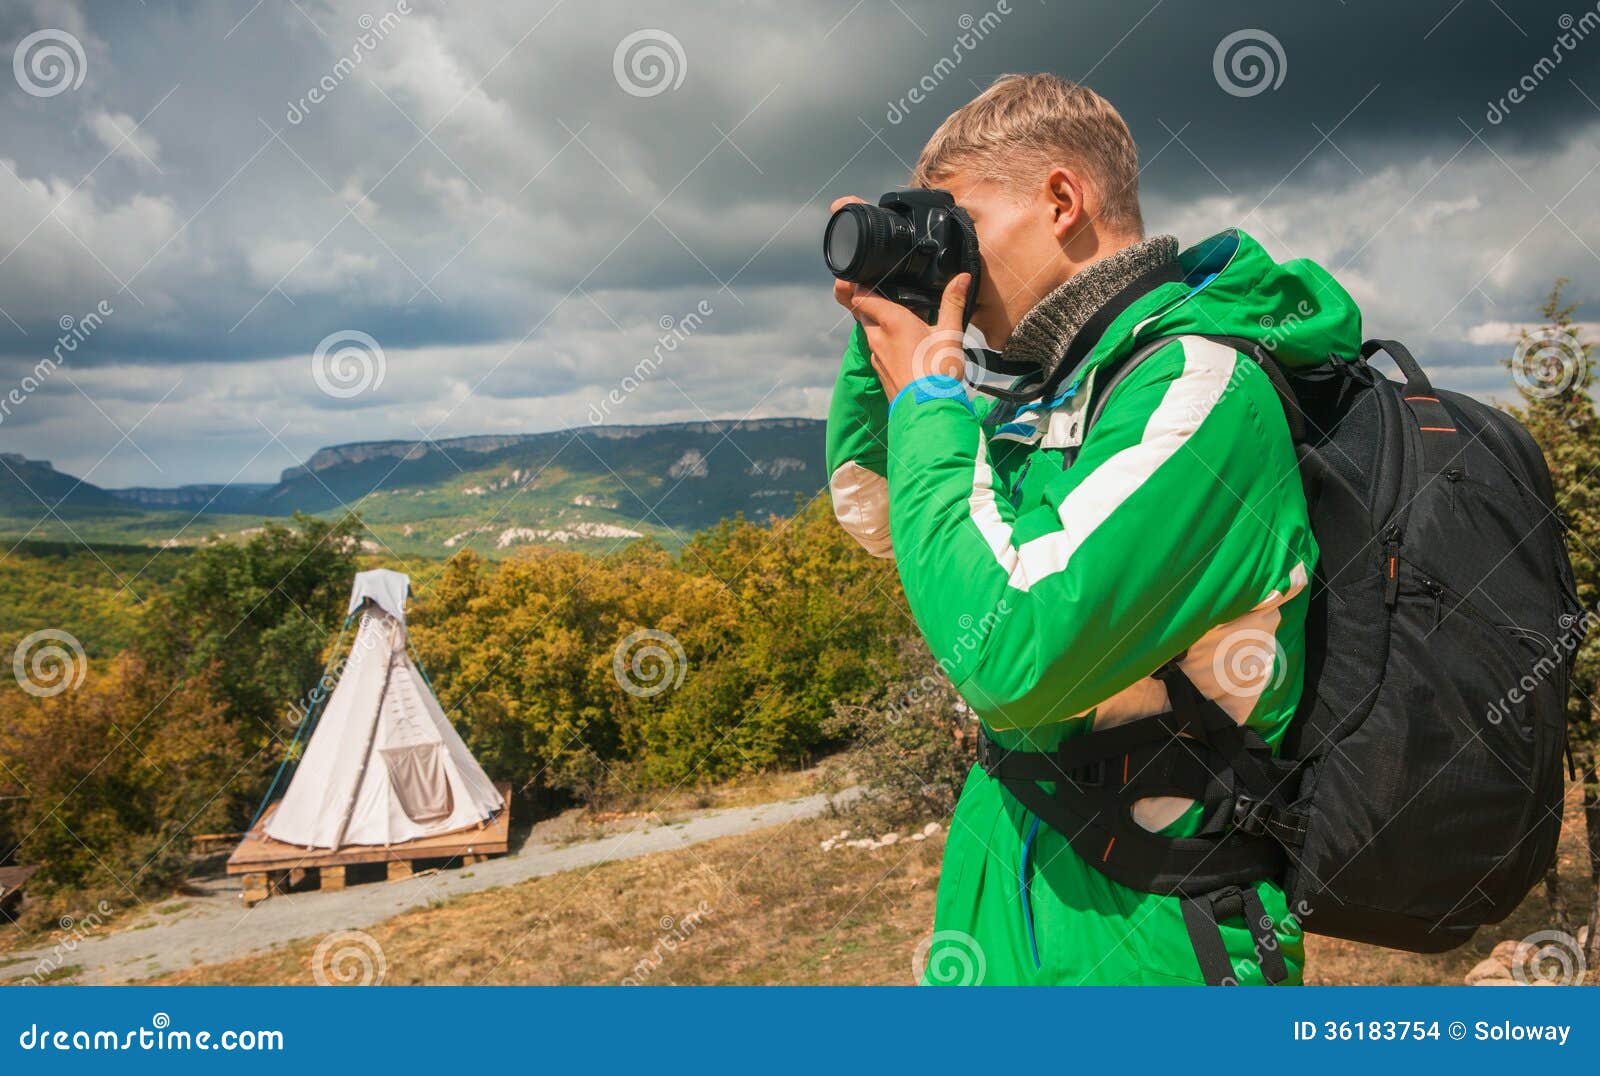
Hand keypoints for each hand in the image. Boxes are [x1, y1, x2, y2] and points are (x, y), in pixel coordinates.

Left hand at [833, 269, 971, 400]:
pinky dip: (886, 343)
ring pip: (871, 331)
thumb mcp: (950, 333)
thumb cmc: (938, 372)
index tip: (870, 278)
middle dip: (874, 304)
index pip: (861, 296)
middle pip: (864, 312)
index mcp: (891, 322)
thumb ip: (953, 302)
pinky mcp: (880, 371)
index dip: (861, 285)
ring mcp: (876, 356)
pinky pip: (877, 350)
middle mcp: (877, 337)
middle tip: (894, 299)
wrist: (928, 411)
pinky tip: (906, 347)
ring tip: (906, 322)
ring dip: (882, 324)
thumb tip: (962, 277)